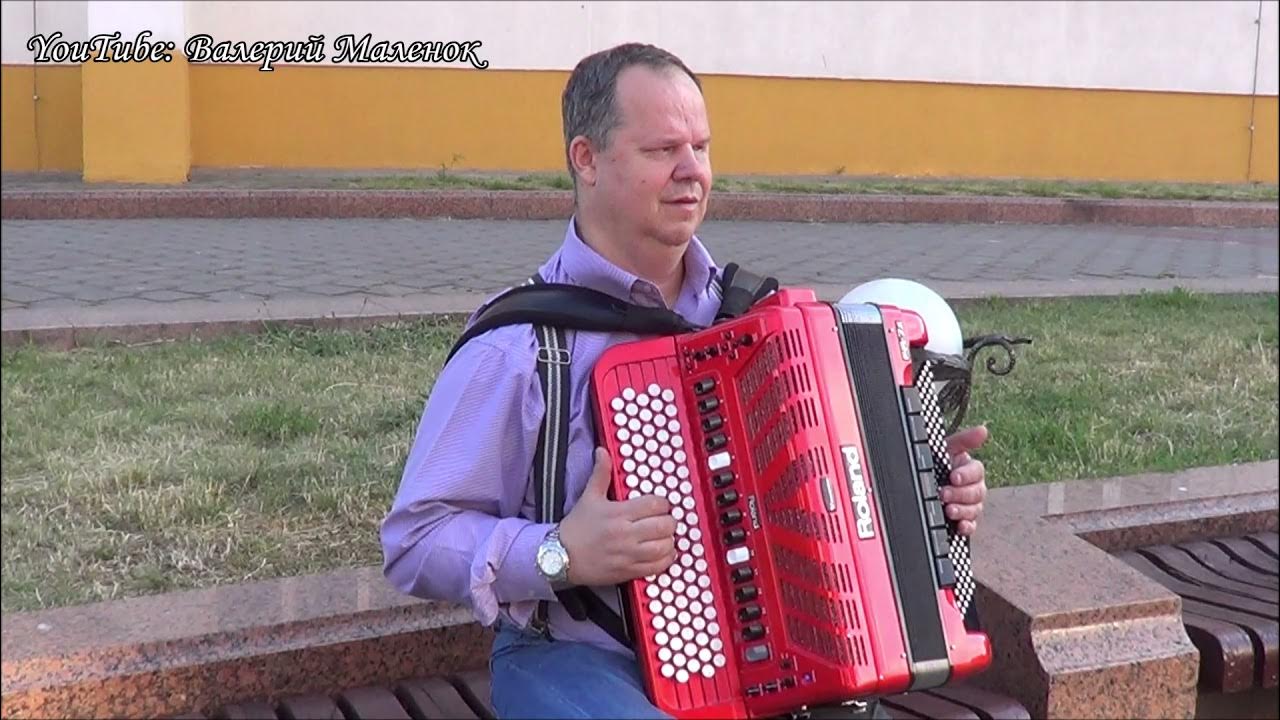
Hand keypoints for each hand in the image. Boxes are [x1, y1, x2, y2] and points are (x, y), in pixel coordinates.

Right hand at [558, 447, 677, 585]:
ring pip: (664, 547)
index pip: (655, 504)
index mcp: (618, 513)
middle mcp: (625, 534)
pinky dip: (665, 560)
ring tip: (664, 537)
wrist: (561, 556)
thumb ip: (600, 473)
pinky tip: (663, 553)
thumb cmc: (577, 527)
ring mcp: (628, 554)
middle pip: (664, 526)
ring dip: (669, 541)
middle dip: (669, 521)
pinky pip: (657, 567)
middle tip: (664, 521)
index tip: (660, 506)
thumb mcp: (589, 497)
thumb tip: (602, 451)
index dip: (663, 503)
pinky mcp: (628, 571)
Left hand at [941, 425, 988, 536]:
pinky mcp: (964, 520)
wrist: (916, 481)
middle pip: (977, 492)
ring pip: (975, 509)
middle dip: (961, 493)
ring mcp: (969, 505)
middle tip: (944, 493)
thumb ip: (963, 440)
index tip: (954, 477)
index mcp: (968, 469)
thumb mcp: (945, 449)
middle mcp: (971, 487)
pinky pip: (971, 526)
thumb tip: (983, 430)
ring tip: (949, 510)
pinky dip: (967, 526)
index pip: (977, 471)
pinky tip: (960, 526)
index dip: (967, 475)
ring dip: (963, 510)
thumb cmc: (933, 463)